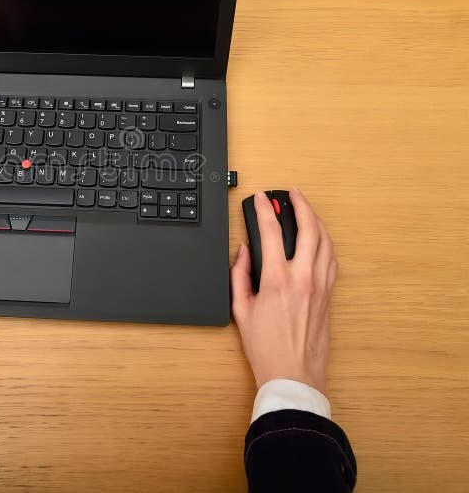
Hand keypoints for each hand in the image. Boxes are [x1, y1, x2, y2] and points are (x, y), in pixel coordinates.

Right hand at [230, 188, 337, 393]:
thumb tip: (244, 252)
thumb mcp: (240, 309)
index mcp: (277, 280)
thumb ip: (239, 275)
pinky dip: (325, 243)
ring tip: (306, 210)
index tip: (260, 199)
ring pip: (326, 242)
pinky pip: (331, 261)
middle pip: (309, 229)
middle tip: (291, 194)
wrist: (292, 376)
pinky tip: (319, 239)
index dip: (264, 210)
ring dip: (317, 221)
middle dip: (301, 205)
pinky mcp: (330, 297)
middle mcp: (303, 278)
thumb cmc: (265, 347)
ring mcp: (321, 287)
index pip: (272, 232)